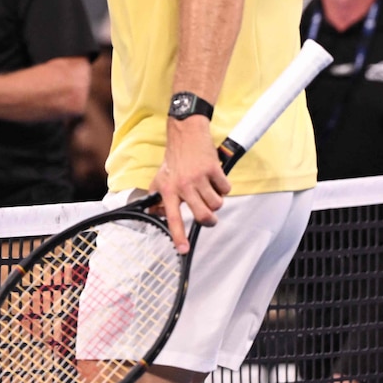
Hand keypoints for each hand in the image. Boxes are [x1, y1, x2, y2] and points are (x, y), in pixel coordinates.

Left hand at [149, 118, 229, 252]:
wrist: (186, 133)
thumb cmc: (174, 158)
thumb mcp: (159, 179)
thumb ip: (158, 198)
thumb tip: (155, 214)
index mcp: (168, 189)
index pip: (172, 217)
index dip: (178, 236)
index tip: (184, 249)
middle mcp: (183, 185)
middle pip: (203, 215)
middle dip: (209, 219)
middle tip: (208, 216)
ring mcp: (199, 177)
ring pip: (217, 204)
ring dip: (216, 200)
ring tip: (208, 189)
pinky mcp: (214, 170)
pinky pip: (226, 189)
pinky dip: (223, 186)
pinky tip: (214, 177)